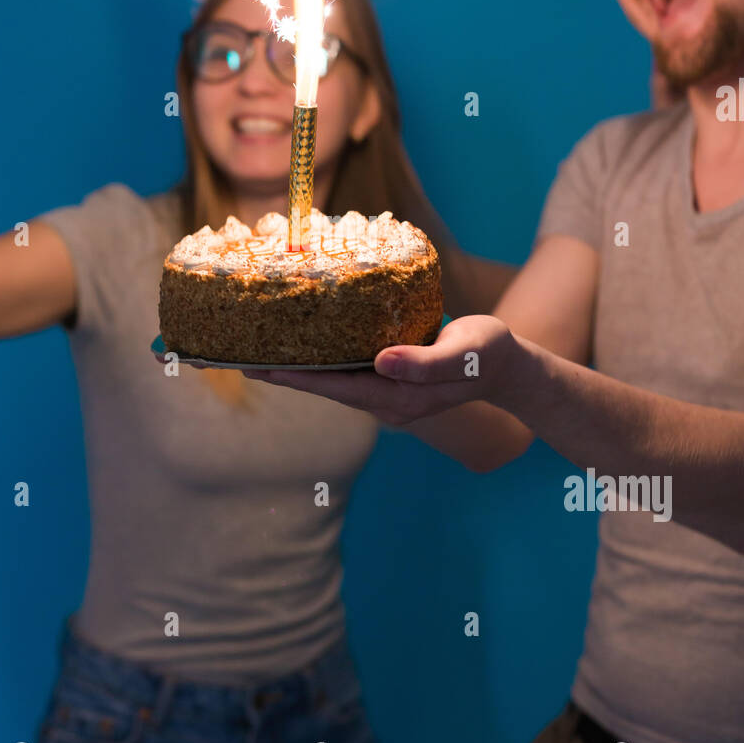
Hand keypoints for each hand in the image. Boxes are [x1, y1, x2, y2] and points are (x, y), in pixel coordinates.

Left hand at [243, 315, 518, 425]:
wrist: (508, 366)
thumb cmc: (487, 354)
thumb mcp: (462, 353)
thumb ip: (424, 362)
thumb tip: (381, 361)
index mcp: (395, 398)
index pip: (332, 386)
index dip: (292, 377)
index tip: (254, 367)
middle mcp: (383, 400)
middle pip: (322, 386)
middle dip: (281, 373)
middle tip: (235, 357)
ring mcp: (385, 392)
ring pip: (331, 378)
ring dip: (295, 366)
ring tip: (255, 349)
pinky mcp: (389, 378)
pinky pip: (345, 369)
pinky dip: (319, 357)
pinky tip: (301, 342)